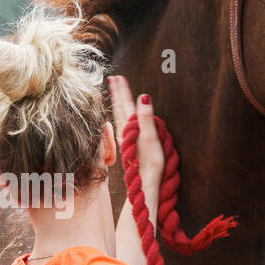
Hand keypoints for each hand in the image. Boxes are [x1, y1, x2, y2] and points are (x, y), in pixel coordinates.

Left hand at [108, 75, 161, 194]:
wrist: (142, 187)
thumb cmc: (151, 165)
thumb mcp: (151, 138)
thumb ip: (146, 118)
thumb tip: (143, 97)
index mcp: (131, 128)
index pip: (125, 104)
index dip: (122, 90)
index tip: (117, 77)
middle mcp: (126, 133)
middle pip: (119, 109)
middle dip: (116, 93)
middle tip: (112, 79)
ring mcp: (126, 141)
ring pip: (119, 117)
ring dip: (117, 103)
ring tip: (114, 93)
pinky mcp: (128, 148)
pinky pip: (121, 126)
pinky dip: (119, 117)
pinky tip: (118, 119)